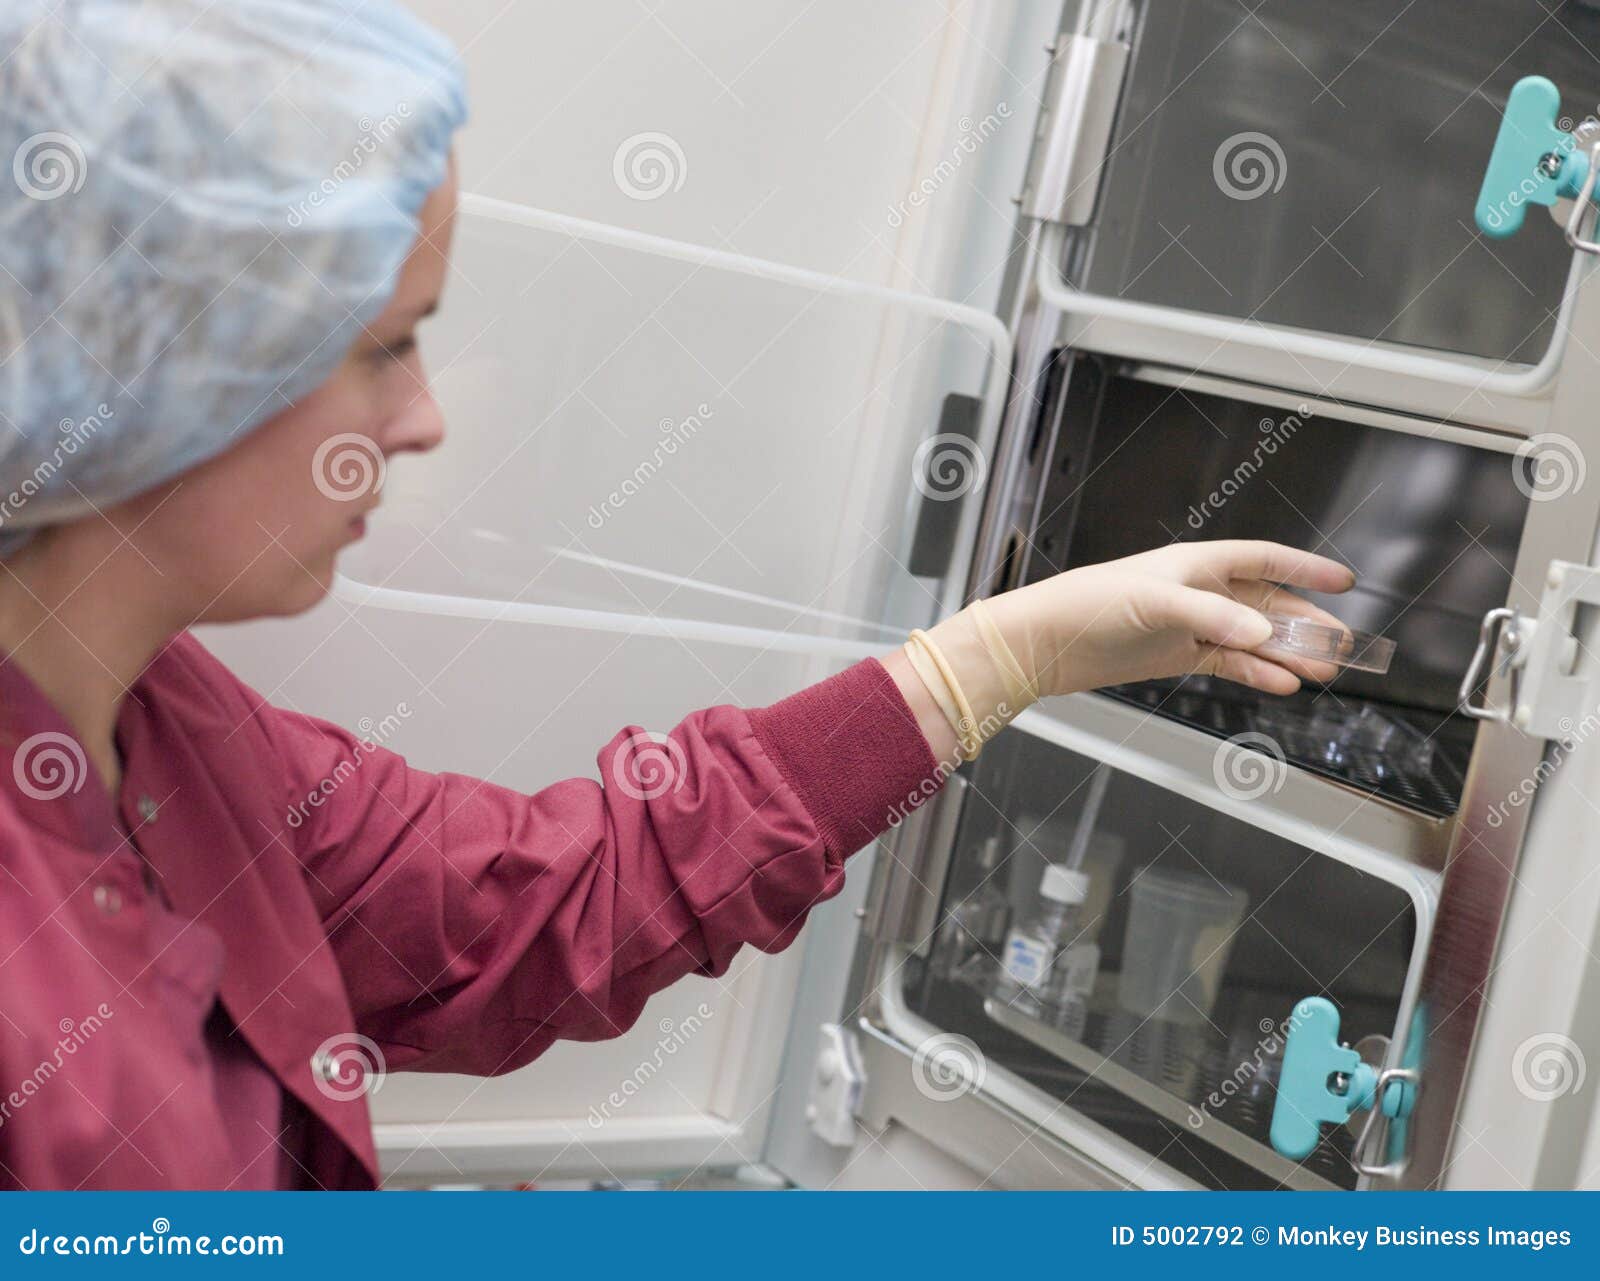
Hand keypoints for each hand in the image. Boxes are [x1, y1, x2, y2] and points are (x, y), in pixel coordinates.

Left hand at [894, 540, 1355, 760]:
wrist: (1042, 643)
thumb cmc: (1087, 605)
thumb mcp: (1154, 604)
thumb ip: (1213, 618)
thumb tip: (1265, 636)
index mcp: (1196, 564)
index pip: (1264, 560)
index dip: (1304, 570)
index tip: (1343, 581)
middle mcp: (1197, 591)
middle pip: (1267, 605)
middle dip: (1306, 623)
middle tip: (1344, 645)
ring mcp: (1188, 625)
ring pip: (1252, 638)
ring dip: (1288, 653)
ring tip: (1324, 670)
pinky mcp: (1175, 656)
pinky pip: (1228, 663)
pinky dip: (1257, 672)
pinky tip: (1282, 683)